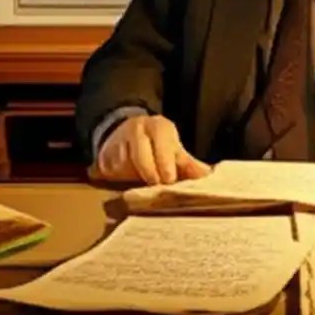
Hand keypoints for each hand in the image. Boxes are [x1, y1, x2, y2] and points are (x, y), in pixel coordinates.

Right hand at [90, 114, 210, 185]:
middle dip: (151, 172)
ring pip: (127, 164)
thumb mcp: (173, 150)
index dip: (165, 162)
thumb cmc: (157, 146)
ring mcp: (119, 141)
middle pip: (142, 154)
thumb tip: (208, 176)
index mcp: (159, 126)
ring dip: (135, 178)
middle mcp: (138, 129)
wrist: (123, 134)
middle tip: (158, 186)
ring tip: (144, 188)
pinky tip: (128, 183)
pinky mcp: (105, 156)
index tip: (170, 179)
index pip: (162, 143)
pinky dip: (122, 179)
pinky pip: (114, 171)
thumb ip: (188, 164)